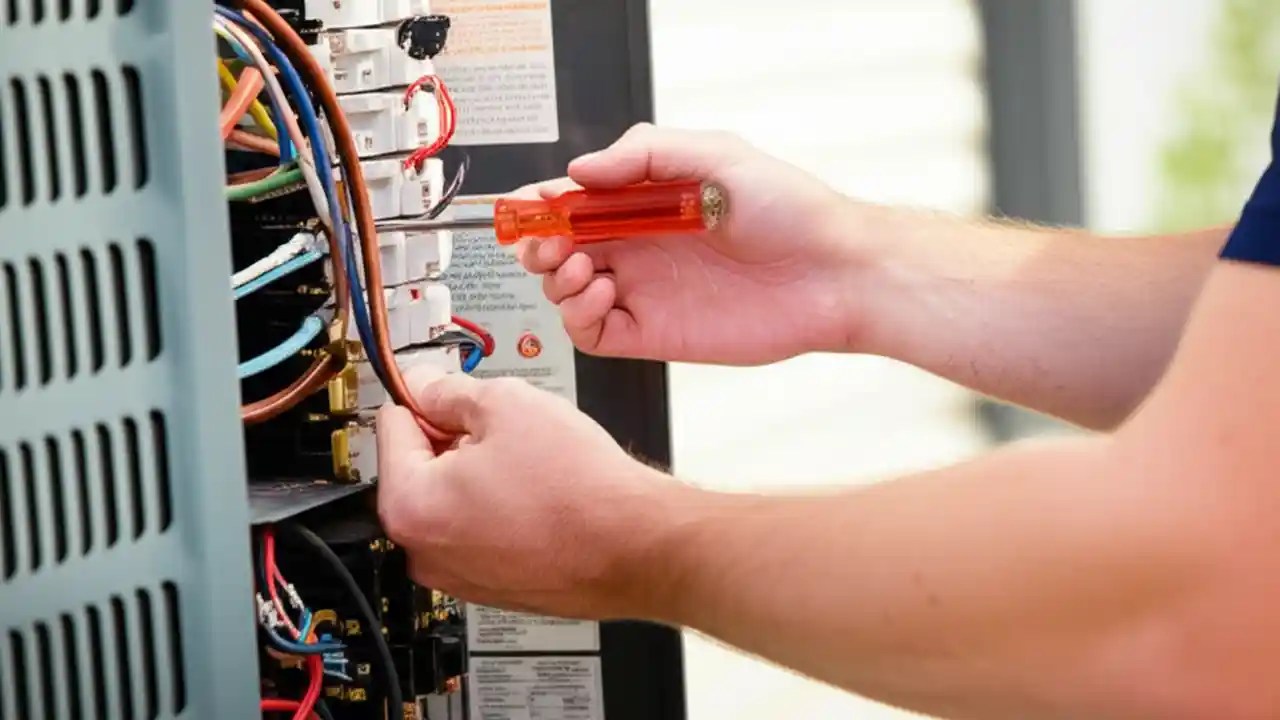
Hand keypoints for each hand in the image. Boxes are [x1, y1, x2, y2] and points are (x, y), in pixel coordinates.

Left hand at [376, 368, 680, 618]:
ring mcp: (458, 575)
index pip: (391, 425)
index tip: (448, 389)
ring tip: (530, 465)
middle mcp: (423, 550)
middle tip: (505, 428)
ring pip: (453, 500)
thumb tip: (426, 386)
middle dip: (454, 440)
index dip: (424, 396)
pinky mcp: (494, 586)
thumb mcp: (507, 405)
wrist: (636, 547)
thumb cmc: (578, 489)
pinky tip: (540, 496)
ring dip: (480, 474)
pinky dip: (502, 509)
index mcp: (410, 505)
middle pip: (419, 467)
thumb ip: (451, 390)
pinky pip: (480, 532)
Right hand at [516, 123, 860, 364]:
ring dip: (556, 278)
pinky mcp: (653, 333)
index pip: (574, 201)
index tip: (524, 203)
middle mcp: (638, 246)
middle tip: (547, 240)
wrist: (831, 273)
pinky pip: (593, 332)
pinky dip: (580, 314)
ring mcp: (643, 291)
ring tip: (583, 263)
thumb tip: (578, 171)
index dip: (540, 202)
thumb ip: (641, 155)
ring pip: (566, 290)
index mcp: (645, 201)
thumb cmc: (788, 208)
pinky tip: (606, 291)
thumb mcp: (715, 154)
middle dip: (537, 243)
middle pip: (558, 248)